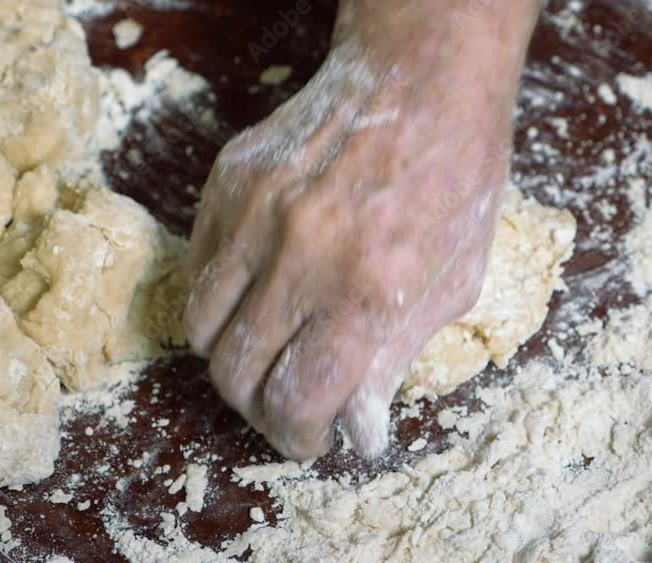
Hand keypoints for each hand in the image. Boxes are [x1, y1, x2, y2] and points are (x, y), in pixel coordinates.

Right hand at [185, 0, 539, 459]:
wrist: (422, 81)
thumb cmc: (454, 182)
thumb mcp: (454, 284)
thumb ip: (395, 359)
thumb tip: (356, 428)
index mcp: (368, 291)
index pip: (297, 399)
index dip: (297, 436)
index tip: (308, 438)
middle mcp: (302, 255)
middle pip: (236, 375)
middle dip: (259, 408)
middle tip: (286, 403)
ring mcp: (257, 214)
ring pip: (201, 330)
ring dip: (231, 358)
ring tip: (268, 351)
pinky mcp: (230, 181)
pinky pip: (197, 268)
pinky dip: (218, 299)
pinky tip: (257, 293)